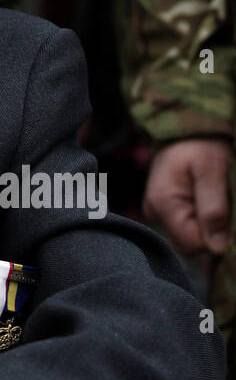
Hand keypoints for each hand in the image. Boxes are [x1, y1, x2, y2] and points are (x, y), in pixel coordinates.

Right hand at [143, 138, 232, 257]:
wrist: (187, 130)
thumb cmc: (202, 145)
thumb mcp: (213, 171)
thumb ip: (213, 209)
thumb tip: (217, 249)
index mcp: (162, 202)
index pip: (193, 244)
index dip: (216, 236)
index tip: (227, 212)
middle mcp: (154, 212)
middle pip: (189, 245)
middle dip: (211, 231)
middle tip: (221, 202)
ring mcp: (157, 212)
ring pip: (189, 238)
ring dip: (207, 225)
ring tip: (213, 199)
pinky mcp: (163, 211)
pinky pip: (186, 228)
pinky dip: (201, 220)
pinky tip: (204, 201)